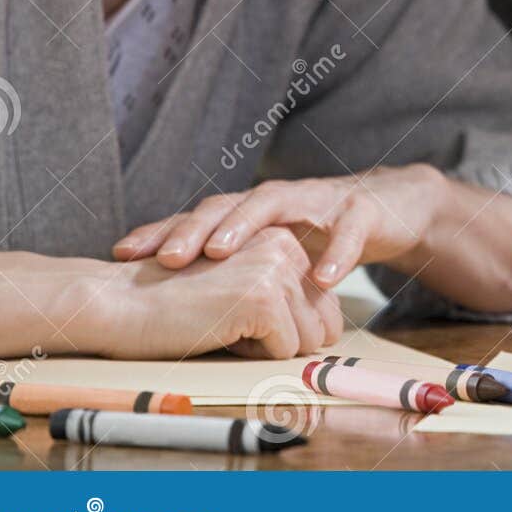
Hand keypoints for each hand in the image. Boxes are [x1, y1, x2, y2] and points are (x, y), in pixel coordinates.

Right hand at [92, 227, 343, 358]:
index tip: (240, 314)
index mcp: (282, 240)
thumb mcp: (240, 288)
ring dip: (265, 347)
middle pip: (324, 324)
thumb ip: (284, 298)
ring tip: (222, 319)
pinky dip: (251, 354)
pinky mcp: (265, 298)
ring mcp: (278, 270)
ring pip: (308, 341)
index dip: (285, 329)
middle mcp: (287, 247)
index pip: (323, 305)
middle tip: (231, 319)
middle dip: (283, 340)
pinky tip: (217, 327)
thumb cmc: (175, 303)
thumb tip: (323, 335)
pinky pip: (284, 352)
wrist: (120, 303)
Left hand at [112, 165, 447, 289]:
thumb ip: (237, 273)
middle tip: (166, 258)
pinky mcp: (361, 212)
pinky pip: (347, 231)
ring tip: (220, 253)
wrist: (389, 207)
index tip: (122, 252)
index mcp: (253, 212)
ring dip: (244, 226)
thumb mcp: (275, 252)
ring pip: (276, 203)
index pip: (202, 217)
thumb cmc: (321, 234)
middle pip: (228, 204)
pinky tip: (324, 279)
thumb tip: (176, 311)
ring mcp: (319, 201)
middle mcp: (279, 199)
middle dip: (194, 229)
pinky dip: (336, 254)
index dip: (163, 231)